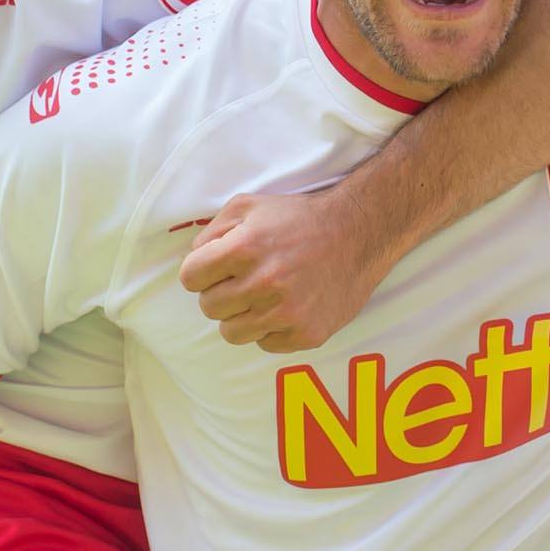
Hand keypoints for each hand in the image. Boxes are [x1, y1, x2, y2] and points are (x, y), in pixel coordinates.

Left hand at [177, 189, 387, 353]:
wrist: (359, 233)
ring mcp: (286, 312)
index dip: (200, 271)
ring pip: (232, 333)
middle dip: (221, 293)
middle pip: (209, 307)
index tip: (217, 268)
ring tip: (263, 296)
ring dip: (242, 315)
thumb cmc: (299, 218)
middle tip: (244, 280)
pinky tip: (287, 306)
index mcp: (244, 248)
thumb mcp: (250, 206)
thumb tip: (194, 259)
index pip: (190, 278)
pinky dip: (271, 328)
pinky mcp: (306, 333)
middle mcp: (264, 282)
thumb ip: (212, 231)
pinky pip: (265, 344)